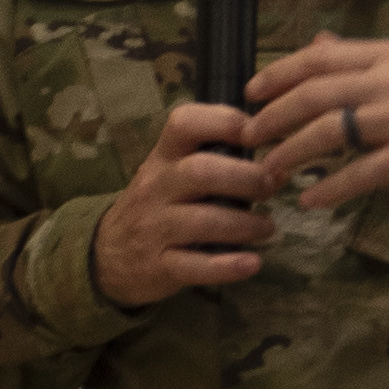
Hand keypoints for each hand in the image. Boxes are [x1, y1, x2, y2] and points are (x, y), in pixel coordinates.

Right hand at [89, 100, 276, 306]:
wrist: (110, 255)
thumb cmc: (157, 205)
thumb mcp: (173, 173)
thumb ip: (217, 161)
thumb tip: (278, 162)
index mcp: (162, 157)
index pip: (185, 123)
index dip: (225, 122)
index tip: (257, 135)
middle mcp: (155, 187)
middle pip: (200, 172)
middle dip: (245, 179)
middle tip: (270, 188)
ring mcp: (154, 228)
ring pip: (203, 221)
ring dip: (245, 224)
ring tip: (267, 227)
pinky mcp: (158, 266)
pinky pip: (196, 266)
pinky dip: (228, 266)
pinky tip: (252, 263)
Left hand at [243, 33, 388, 203]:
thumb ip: (364, 57)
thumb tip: (316, 44)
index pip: (319, 57)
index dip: (278, 74)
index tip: (249, 92)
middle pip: (314, 94)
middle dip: (272, 117)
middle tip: (248, 138)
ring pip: (329, 132)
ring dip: (291, 154)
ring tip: (269, 173)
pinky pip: (363, 172)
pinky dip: (331, 187)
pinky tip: (311, 199)